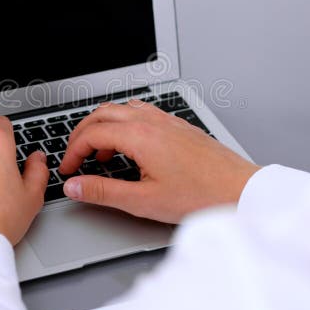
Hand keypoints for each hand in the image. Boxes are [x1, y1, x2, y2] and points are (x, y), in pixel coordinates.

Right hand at [58, 100, 259, 223]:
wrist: (240, 190)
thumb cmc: (201, 196)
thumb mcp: (144, 201)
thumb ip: (103, 192)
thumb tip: (74, 187)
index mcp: (140, 136)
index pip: (92, 134)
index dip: (72, 152)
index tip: (69, 171)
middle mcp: (152, 121)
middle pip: (102, 114)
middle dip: (82, 134)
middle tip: (75, 157)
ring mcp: (167, 120)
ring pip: (122, 109)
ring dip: (104, 126)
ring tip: (100, 154)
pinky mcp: (179, 125)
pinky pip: (142, 112)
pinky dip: (125, 124)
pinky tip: (130, 146)